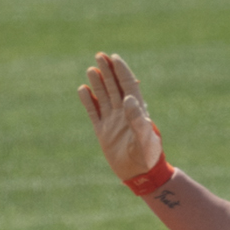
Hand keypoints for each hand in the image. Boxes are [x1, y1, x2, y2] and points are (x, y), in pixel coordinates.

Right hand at [78, 52, 162, 181]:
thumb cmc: (147, 156)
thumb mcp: (143, 137)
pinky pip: (94, 112)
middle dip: (108, 71)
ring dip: (98, 83)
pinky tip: (83, 90)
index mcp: (137, 110)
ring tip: (91, 69)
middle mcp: (124, 112)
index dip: (121, 71)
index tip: (114, 58)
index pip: (128, 85)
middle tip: (99, 55)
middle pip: (114, 86)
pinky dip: (89, 101)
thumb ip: (137, 119)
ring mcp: (112, 121)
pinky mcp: (103, 131)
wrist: (139, 174)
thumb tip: (129, 99)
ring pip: (103, 97)